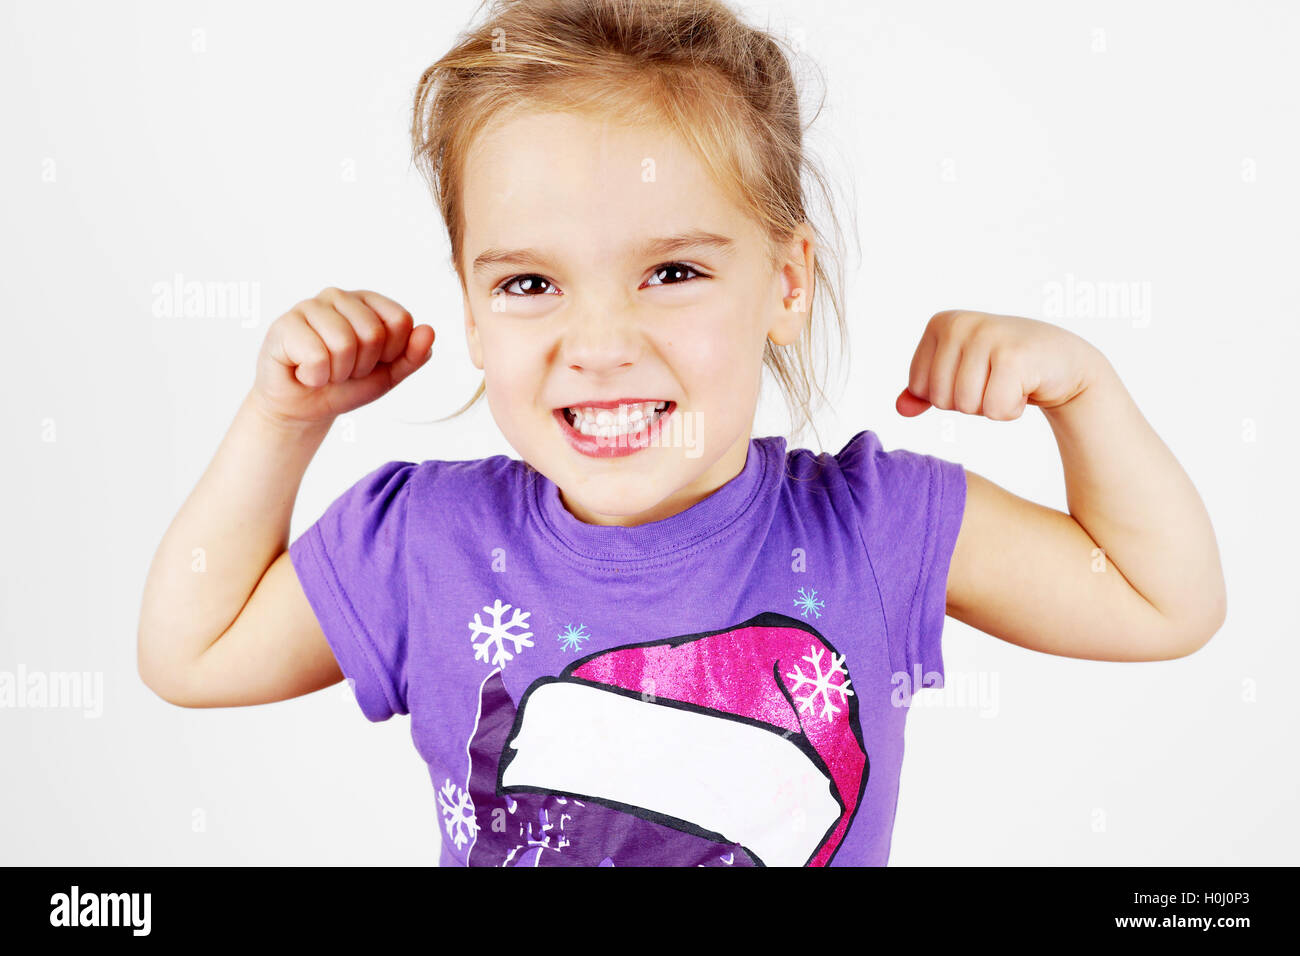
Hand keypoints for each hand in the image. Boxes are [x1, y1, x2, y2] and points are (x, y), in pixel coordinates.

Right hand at [252, 287, 434, 425]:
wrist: (304, 408)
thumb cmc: (346, 385)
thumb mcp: (389, 375)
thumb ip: (413, 355)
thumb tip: (429, 331)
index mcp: (369, 302)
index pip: (401, 320)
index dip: (391, 353)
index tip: (372, 362)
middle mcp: (340, 296)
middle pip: (373, 333)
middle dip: (362, 366)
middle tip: (344, 370)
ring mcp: (310, 306)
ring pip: (344, 344)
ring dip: (337, 373)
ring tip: (325, 371)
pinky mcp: (284, 325)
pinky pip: (316, 356)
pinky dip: (315, 377)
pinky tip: (304, 372)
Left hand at [896, 310, 1100, 419]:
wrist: (1065, 363)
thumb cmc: (1006, 369)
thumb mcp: (960, 374)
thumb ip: (925, 390)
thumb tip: (900, 409)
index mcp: (940, 324)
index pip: (918, 386)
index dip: (947, 395)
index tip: (975, 375)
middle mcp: (960, 324)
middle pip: (940, 399)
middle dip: (969, 403)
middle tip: (996, 381)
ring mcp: (986, 337)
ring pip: (965, 406)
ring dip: (990, 407)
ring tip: (1010, 382)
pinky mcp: (1012, 356)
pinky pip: (993, 410)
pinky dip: (1010, 410)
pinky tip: (1025, 387)